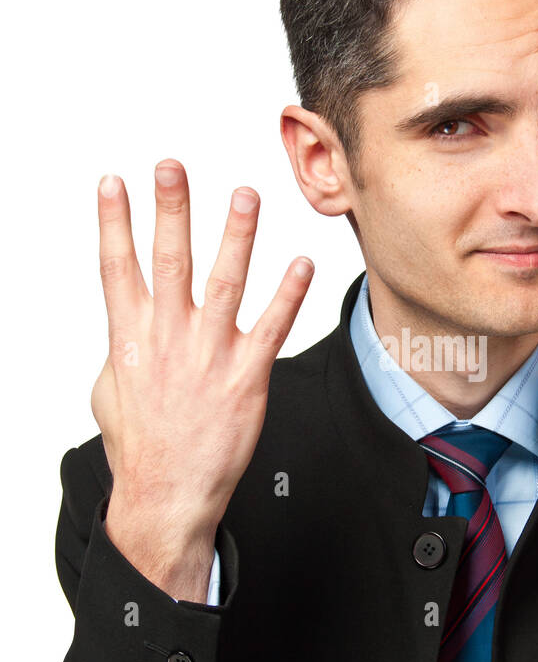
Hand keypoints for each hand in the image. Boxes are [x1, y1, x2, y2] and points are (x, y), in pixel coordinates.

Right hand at [91, 158, 313, 548]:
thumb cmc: (141, 444)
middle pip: (168, 261)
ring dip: (236, 236)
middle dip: (170, 209)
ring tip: (245, 195)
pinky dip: (289, 294)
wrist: (167, 494)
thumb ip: (123, 347)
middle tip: (172, 167)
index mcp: (130, 338)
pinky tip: (302, 264)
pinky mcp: (246, 378)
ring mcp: (209, 356)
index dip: (113, 222)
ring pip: (226, 283)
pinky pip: (272, 327)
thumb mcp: (112, 390)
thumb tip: (128, 325)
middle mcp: (169, 339)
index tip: (114, 182)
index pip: (117, 267)